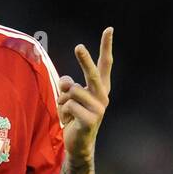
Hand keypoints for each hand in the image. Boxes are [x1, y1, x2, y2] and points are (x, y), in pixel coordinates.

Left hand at [58, 27, 112, 162]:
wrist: (78, 144)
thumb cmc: (73, 117)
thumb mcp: (69, 97)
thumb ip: (68, 85)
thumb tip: (67, 82)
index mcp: (99, 89)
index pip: (105, 65)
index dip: (106, 47)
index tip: (109, 29)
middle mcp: (102, 96)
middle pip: (92, 73)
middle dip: (85, 59)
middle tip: (78, 46)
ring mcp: (99, 109)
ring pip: (73, 91)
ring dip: (63, 101)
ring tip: (67, 112)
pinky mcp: (91, 120)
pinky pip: (70, 105)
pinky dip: (64, 112)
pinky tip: (69, 121)